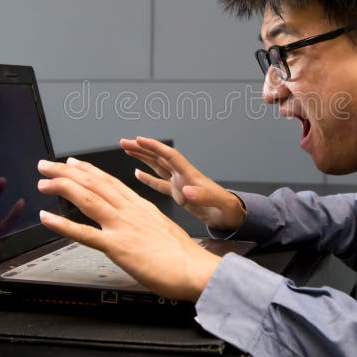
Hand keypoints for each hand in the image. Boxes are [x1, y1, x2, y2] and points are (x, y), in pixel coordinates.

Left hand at [37, 158, 220, 301]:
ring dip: (62, 187)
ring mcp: (123, 226)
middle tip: (46, 165)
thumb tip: (133, 225)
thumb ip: (144, 222)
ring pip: (88, 198)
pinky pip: (85, 233)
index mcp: (141, 206)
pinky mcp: (118, 246)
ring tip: (43, 181)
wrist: (195, 269)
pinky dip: (63, 224)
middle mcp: (130, 210)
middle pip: (94, 183)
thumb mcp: (162, 228)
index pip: (109, 181)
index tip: (72, 163)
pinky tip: (47, 217)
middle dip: (66, 172)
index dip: (87, 170)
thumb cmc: (182, 256)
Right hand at [119, 137, 245, 231]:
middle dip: (142, 148)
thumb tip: (186, 190)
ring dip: (142, 157)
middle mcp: (183, 176)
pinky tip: (137, 173)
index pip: (169, 156)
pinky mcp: (179, 194)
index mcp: (190, 175)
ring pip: (157, 166)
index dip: (155, 147)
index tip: (139, 140)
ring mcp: (180, 184)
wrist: (231, 216)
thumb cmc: (227, 209)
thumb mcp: (218, 202)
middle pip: (159, 157)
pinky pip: (159, 183)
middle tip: (125, 141)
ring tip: (128, 149)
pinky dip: (147, 178)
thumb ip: (203, 195)